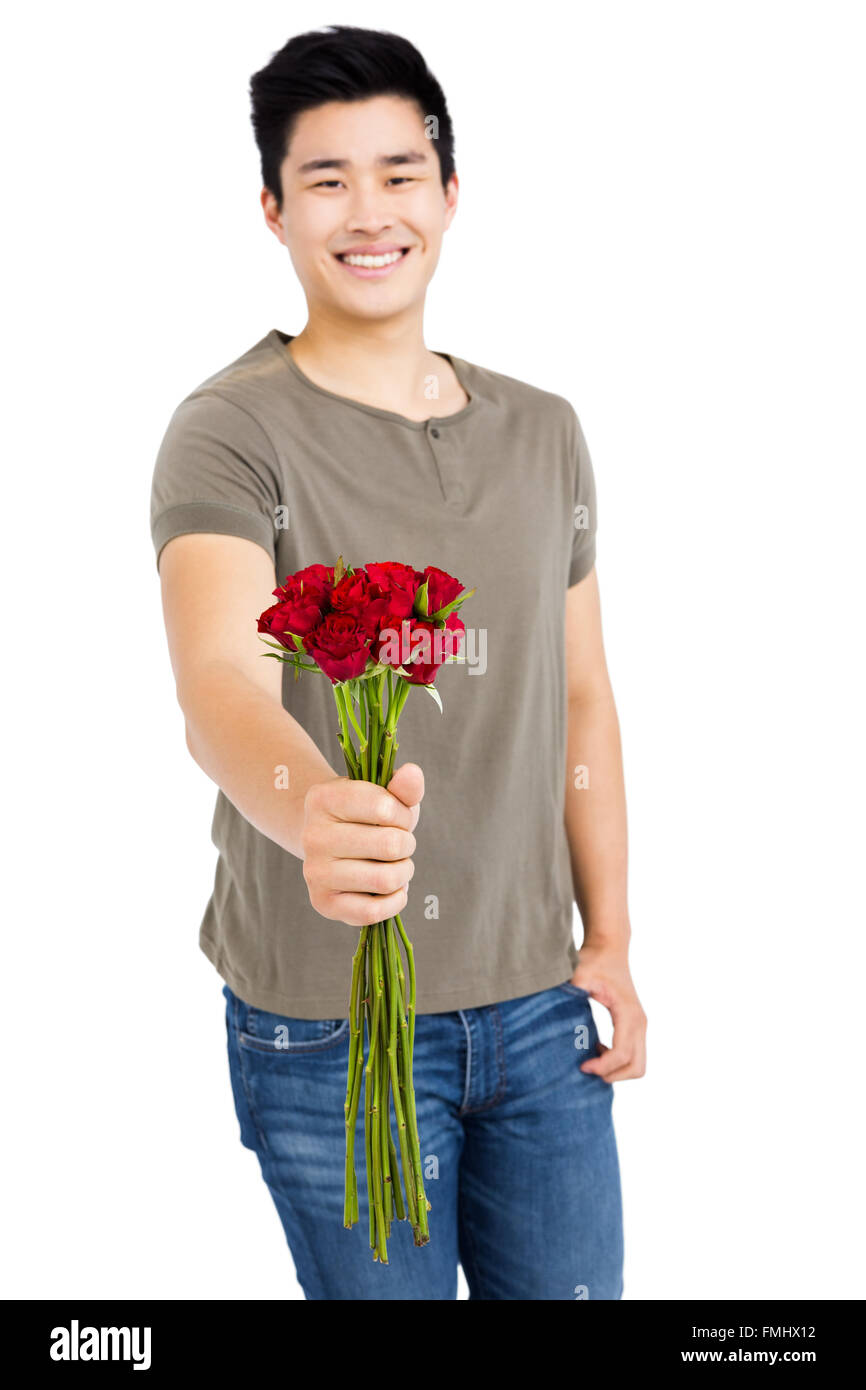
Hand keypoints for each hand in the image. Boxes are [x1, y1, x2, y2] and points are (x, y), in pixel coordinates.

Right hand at [301, 762, 423, 926]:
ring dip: (404, 873)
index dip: (403, 815)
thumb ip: (404, 787)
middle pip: (389, 846)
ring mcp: (314, 871)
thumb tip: (412, 772)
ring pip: (384, 879)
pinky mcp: (322, 903)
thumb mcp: (386, 796)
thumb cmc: (367, 817)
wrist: (333, 844)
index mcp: (323, 798)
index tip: (397, 817)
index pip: (385, 808)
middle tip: (399, 844)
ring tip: (396, 865)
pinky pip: (372, 912)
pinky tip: (392, 889)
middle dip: (406, 845)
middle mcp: (312, 835)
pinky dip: (395, 900)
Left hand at [571, 941, 646, 1082]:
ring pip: (638, 1065)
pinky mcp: (636, 1027)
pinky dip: (619, 1063)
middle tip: (587, 1068)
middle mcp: (639, 1022)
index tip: (582, 1066)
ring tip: (593, 1058)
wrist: (610, 949)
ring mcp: (640, 1026)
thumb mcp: (581, 973)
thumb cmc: (594, 960)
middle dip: (613, 1075)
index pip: (622, 1053)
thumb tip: (560, 1007)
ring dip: (617, 1071)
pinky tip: (597, 1048)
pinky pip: (634, 1056)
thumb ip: (573, 990)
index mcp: (628, 1013)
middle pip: (637, 1067)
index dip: (603, 1067)